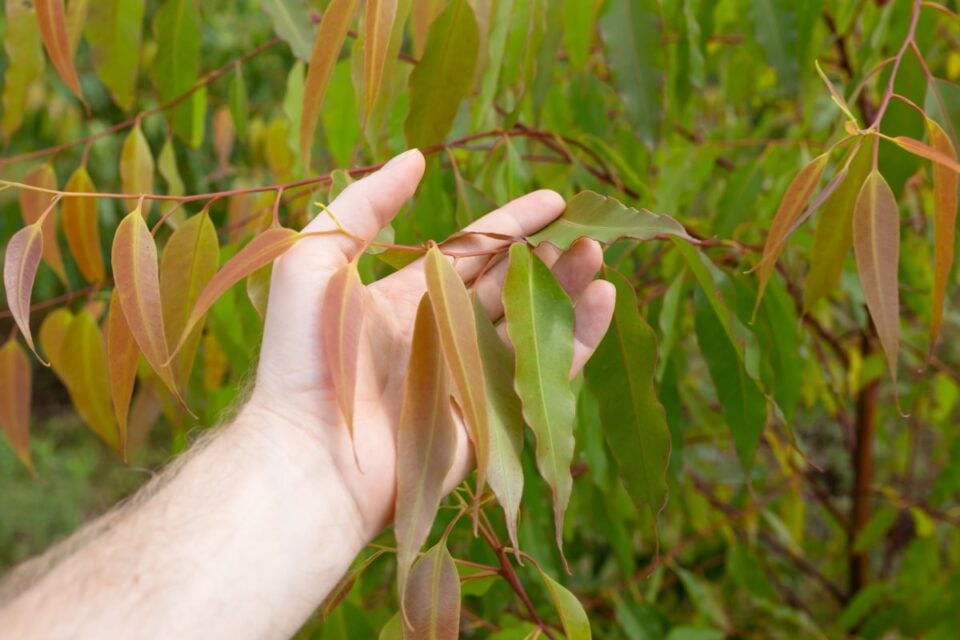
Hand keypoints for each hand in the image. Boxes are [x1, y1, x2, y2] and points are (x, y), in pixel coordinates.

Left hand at [247, 149, 614, 539]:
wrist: (309, 455)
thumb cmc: (304, 360)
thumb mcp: (313, 264)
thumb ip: (360, 208)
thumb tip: (414, 158)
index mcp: (405, 300)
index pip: (471, 253)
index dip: (511, 225)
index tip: (554, 201)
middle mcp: (441, 336)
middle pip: (509, 286)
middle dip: (549, 256)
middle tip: (588, 229)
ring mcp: (467, 378)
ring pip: (531, 325)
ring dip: (567, 288)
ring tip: (598, 255)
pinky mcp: (489, 418)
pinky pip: (542, 374)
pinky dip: (576, 339)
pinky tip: (602, 299)